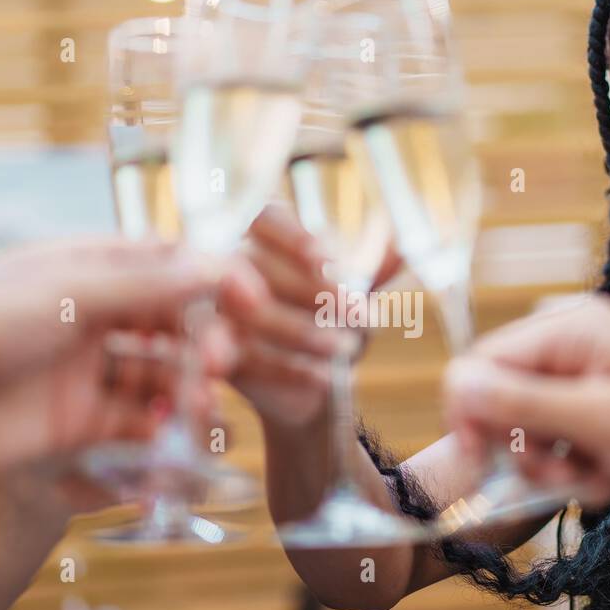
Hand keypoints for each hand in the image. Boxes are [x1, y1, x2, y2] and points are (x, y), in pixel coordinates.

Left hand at [0, 237, 264, 470]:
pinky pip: (138, 423)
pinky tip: (171, 433)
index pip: (169, 266)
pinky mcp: (82, 423)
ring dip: (189, 387)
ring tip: (201, 404)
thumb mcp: (70, 292)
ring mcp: (89, 371)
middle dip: (206, 340)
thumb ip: (147, 285)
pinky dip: (161, 427)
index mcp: (88, 269)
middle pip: (174, 323)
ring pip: (162, 375)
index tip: (254, 298)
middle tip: (224, 360)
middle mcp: (94, 317)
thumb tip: (218, 267)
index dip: (215, 280)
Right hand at [220, 202, 359, 426]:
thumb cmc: (332, 330)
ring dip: (306, 331)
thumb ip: (372, 271)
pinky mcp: (210, 356)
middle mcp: (227, 266)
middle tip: (361, 316)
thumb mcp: (357, 300)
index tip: (329, 262)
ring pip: (252, 310)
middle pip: (260, 263)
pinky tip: (325, 377)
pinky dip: (290, 369)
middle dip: (317, 291)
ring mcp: (212, 310)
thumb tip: (398, 245)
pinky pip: (246, 357)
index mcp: (262, 239)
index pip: (266, 219)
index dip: (295, 237)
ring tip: (347, 349)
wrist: (310, 390)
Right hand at [443, 293, 609, 517]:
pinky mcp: (601, 423)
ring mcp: (586, 388)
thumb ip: (524, 401)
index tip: (485, 464)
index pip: (479, 365)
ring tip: (602, 474)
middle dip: (525, 449)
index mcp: (569, 329)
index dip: (472, 416)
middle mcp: (571, 351)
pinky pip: (559, 453)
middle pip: (499, 402)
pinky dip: (580, 475)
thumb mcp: (605, 418)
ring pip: (526, 436)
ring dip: (555, 469)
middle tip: (567, 470)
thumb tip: (455, 383)